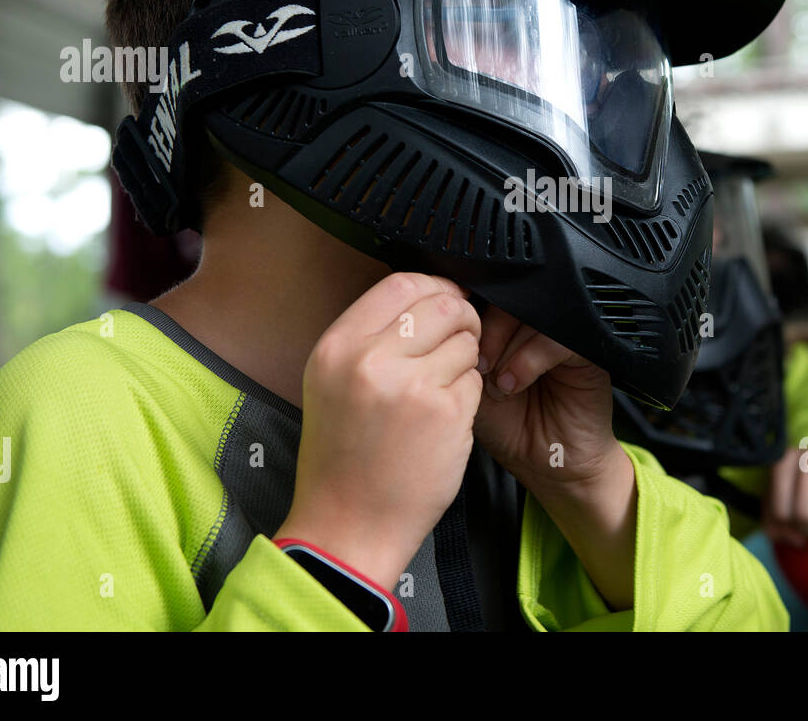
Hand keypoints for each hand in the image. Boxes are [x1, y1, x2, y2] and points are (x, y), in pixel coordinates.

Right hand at [275, 272, 482, 590]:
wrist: (347, 525)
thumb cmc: (343, 456)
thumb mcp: (332, 382)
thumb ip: (371, 337)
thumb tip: (426, 297)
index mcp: (337, 347)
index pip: (401, 283)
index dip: (434, 287)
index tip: (446, 301)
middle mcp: (370, 360)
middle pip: (442, 304)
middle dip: (462, 317)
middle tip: (461, 339)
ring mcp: (411, 386)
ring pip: (465, 341)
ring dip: (466, 359)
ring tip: (444, 388)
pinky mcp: (445, 414)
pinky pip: (474, 380)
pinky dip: (469, 394)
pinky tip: (446, 418)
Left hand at [470, 304, 621, 493]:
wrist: (548, 464)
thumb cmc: (509, 429)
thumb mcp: (471, 385)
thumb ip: (463, 351)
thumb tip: (452, 325)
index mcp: (509, 327)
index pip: (489, 297)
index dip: (470, 315)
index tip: (457, 343)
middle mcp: (536, 327)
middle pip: (510, 299)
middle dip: (487, 330)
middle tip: (479, 365)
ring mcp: (563, 335)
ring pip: (532, 314)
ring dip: (507, 348)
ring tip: (499, 382)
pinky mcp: (585, 352)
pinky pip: (555, 337)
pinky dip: (529, 359)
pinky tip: (516, 384)